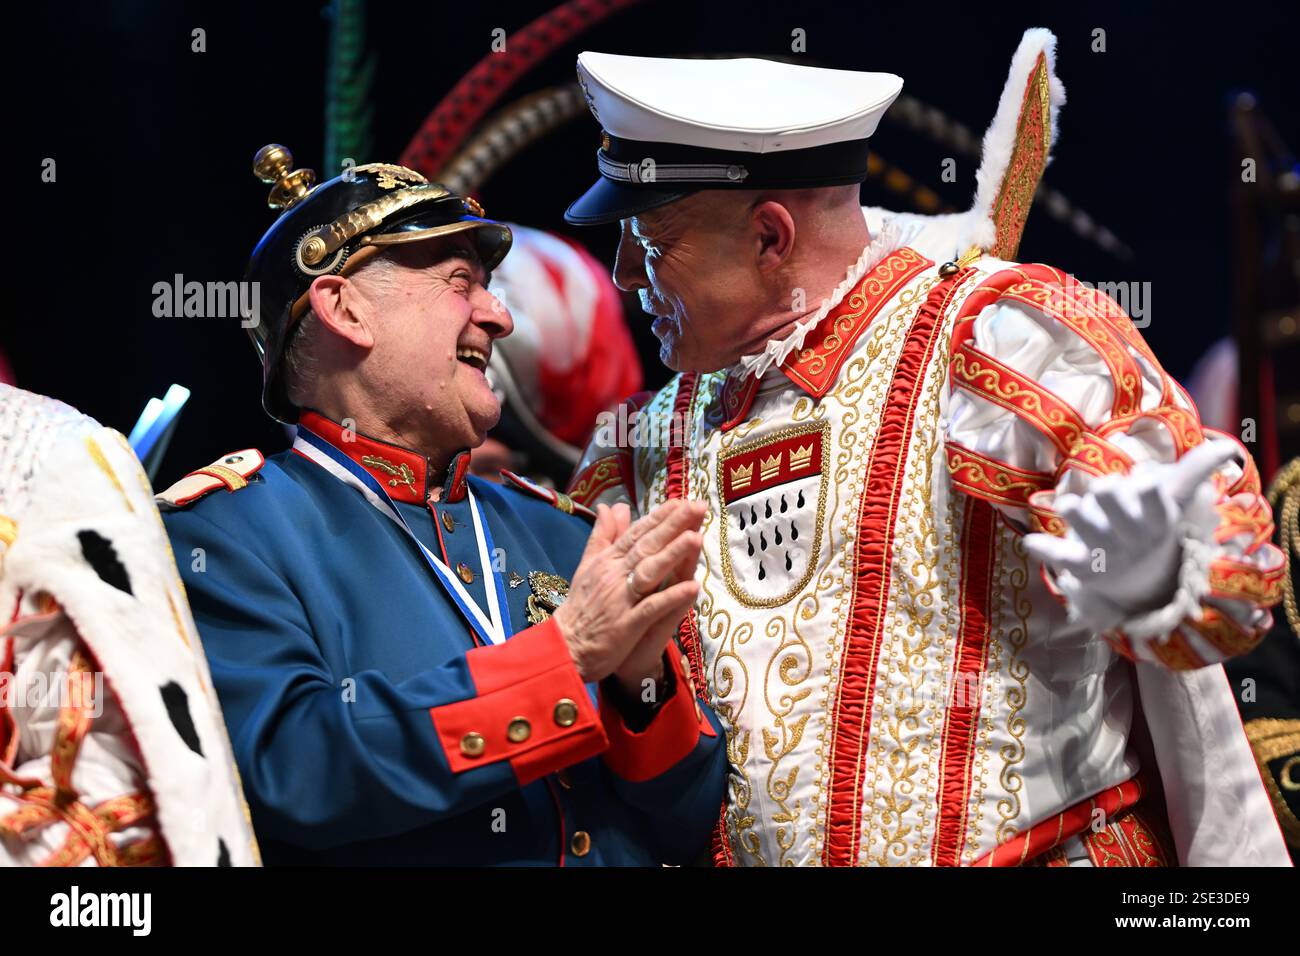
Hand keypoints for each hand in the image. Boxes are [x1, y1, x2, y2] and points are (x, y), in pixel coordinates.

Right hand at [554, 499, 705, 683]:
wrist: (564, 646)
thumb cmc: (580, 606)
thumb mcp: (587, 565)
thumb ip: (602, 535)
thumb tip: (608, 505)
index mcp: (607, 561)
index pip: (636, 534)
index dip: (658, 517)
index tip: (680, 500)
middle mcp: (613, 575)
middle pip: (646, 546)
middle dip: (672, 525)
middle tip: (697, 506)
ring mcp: (620, 599)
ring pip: (649, 571)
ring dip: (673, 554)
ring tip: (696, 537)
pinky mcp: (626, 625)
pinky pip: (652, 607)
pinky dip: (671, 597)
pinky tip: (693, 587)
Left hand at [1023, 440, 1235, 627]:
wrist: (1139, 580)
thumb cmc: (1152, 525)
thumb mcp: (1173, 499)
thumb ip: (1195, 470)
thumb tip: (1229, 446)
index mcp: (1155, 519)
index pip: (1156, 505)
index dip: (1150, 494)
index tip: (1147, 481)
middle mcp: (1130, 537)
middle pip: (1118, 515)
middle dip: (1110, 499)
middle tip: (1103, 487)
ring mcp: (1104, 552)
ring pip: (1089, 531)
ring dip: (1078, 517)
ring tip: (1066, 503)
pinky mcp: (1080, 565)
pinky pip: (1060, 558)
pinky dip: (1045, 551)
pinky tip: (1030, 542)